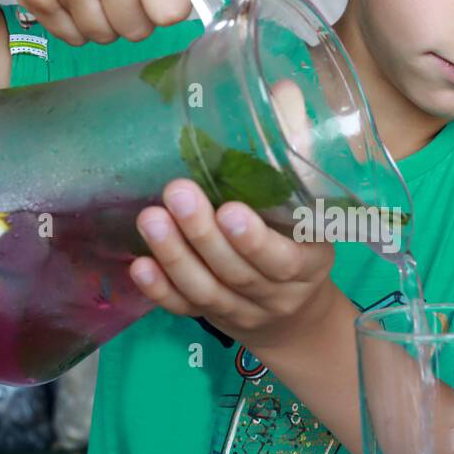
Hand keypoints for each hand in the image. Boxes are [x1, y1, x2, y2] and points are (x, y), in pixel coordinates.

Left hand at [129, 178, 336, 353]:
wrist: (295, 314)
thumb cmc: (301, 249)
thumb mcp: (313, 228)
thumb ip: (292, 196)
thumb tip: (263, 134)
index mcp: (309, 268)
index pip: (284, 261)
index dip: (255, 241)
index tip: (229, 209)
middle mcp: (277, 296)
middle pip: (237, 274)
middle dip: (203, 235)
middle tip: (178, 194)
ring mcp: (242, 313)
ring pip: (206, 291)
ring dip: (174, 255)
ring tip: (151, 219)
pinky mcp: (211, 318)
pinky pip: (183, 308)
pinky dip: (159, 289)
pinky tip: (139, 265)